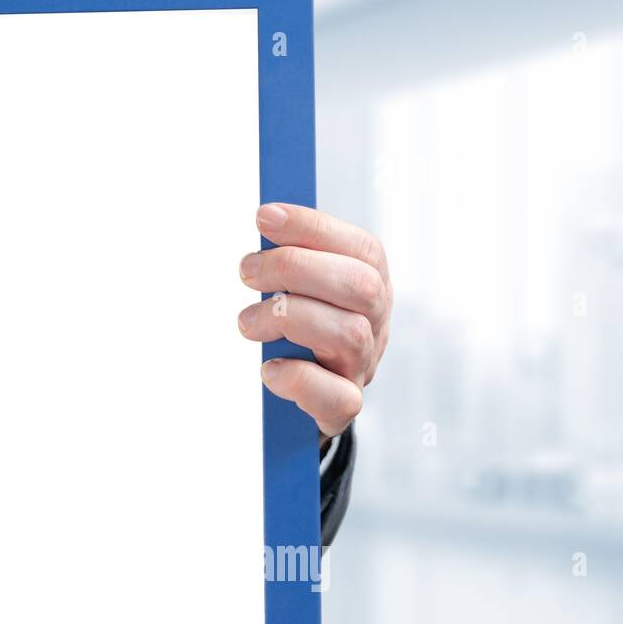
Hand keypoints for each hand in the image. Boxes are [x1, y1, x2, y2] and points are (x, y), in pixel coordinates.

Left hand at [237, 203, 391, 438]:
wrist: (306, 397)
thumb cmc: (297, 330)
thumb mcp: (299, 288)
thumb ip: (291, 258)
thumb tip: (267, 218)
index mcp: (371, 285)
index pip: (361, 248)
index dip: (313, 228)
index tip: (264, 217)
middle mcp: (376, 324)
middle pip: (360, 286)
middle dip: (296, 268)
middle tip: (246, 271)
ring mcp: (363, 366)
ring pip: (349, 334)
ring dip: (289, 318)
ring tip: (247, 322)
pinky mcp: (344, 407)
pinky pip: (337, 397)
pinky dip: (298, 379)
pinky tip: (269, 369)